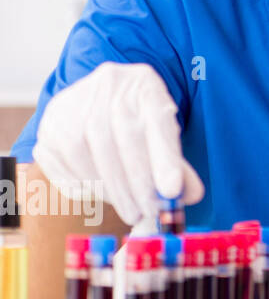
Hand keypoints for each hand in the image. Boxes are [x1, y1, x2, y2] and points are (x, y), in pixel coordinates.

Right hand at [31, 61, 202, 225]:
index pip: (158, 121)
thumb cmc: (141, 121)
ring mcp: (73, 103)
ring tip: (129, 208)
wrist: (106, 97)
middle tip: (148, 212)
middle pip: (122, 139)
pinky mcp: (49, 124)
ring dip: (110, 189)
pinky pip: (61, 162)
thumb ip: (177, 163)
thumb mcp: (165, 133)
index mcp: (146, 86)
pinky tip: (101, 194)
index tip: (172, 191)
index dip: (164, 158)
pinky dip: (83, 185)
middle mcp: (108, 86)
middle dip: (137, 184)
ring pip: (87, 151)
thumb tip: (190, 196)